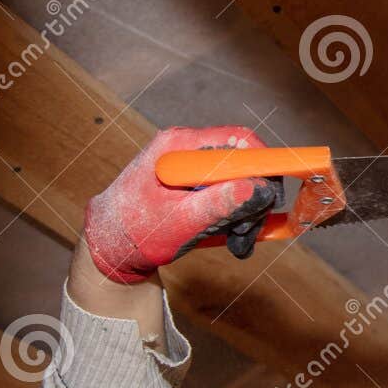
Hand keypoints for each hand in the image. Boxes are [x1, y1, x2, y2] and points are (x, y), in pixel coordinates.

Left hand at [83, 126, 278, 283]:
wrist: (109, 247)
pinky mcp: (199, 185)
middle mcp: (189, 150)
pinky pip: (231, 194)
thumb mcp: (177, 222)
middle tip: (251, 228)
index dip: (264, 161)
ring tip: (237, 240)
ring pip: (242, 182)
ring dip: (247, 213)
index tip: (277, 190)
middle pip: (244, 162)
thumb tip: (259, 190)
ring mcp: (194, 168)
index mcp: (178, 147)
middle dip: (255, 198)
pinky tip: (232, 238)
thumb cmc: (133, 232)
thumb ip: (218, 204)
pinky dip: (238, 217)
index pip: (236, 139)